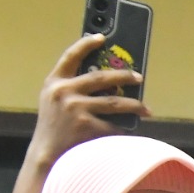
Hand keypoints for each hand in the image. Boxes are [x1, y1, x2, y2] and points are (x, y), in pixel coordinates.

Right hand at [30, 34, 142, 163]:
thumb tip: (107, 81)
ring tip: (146, 109)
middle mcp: (64, 92)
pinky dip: (122, 129)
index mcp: (54, 82)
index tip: (102, 37)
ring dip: (135, 105)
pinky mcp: (86, 126)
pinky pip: (113, 125)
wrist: (47, 155)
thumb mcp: (53, 101)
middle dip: (124, 77)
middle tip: (139, 77)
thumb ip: (71, 87)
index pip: (70, 56)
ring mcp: (75, 109)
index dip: (86, 44)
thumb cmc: (54, 127)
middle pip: (101, 77)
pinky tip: (129, 132)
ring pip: (115, 102)